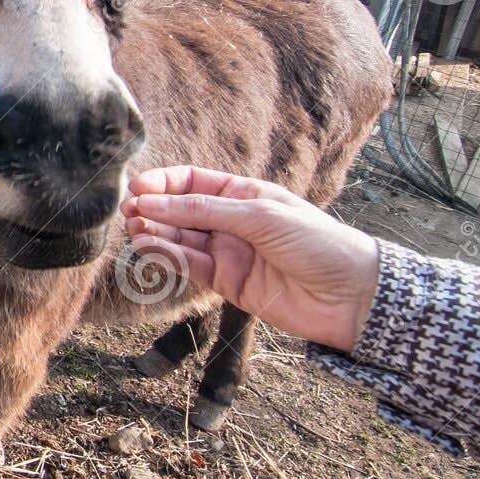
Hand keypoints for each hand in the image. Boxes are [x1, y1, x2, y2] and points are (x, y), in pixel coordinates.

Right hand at [121, 166, 378, 350]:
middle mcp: (231, 221)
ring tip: (135, 229)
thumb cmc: (317, 243)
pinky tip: (150, 247)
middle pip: (180, 210)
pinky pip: (189, 265)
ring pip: (179, 238)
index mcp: (244, 194)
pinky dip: (167, 256)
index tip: (139, 189)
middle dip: (152, 208)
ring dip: (155, 232)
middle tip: (129, 211)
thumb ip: (206, 210)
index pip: (192, 182)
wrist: (350, 296)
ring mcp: (227, 252)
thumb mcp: (261, 216)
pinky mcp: (226, 283)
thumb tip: (156, 202)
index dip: (163, 184)